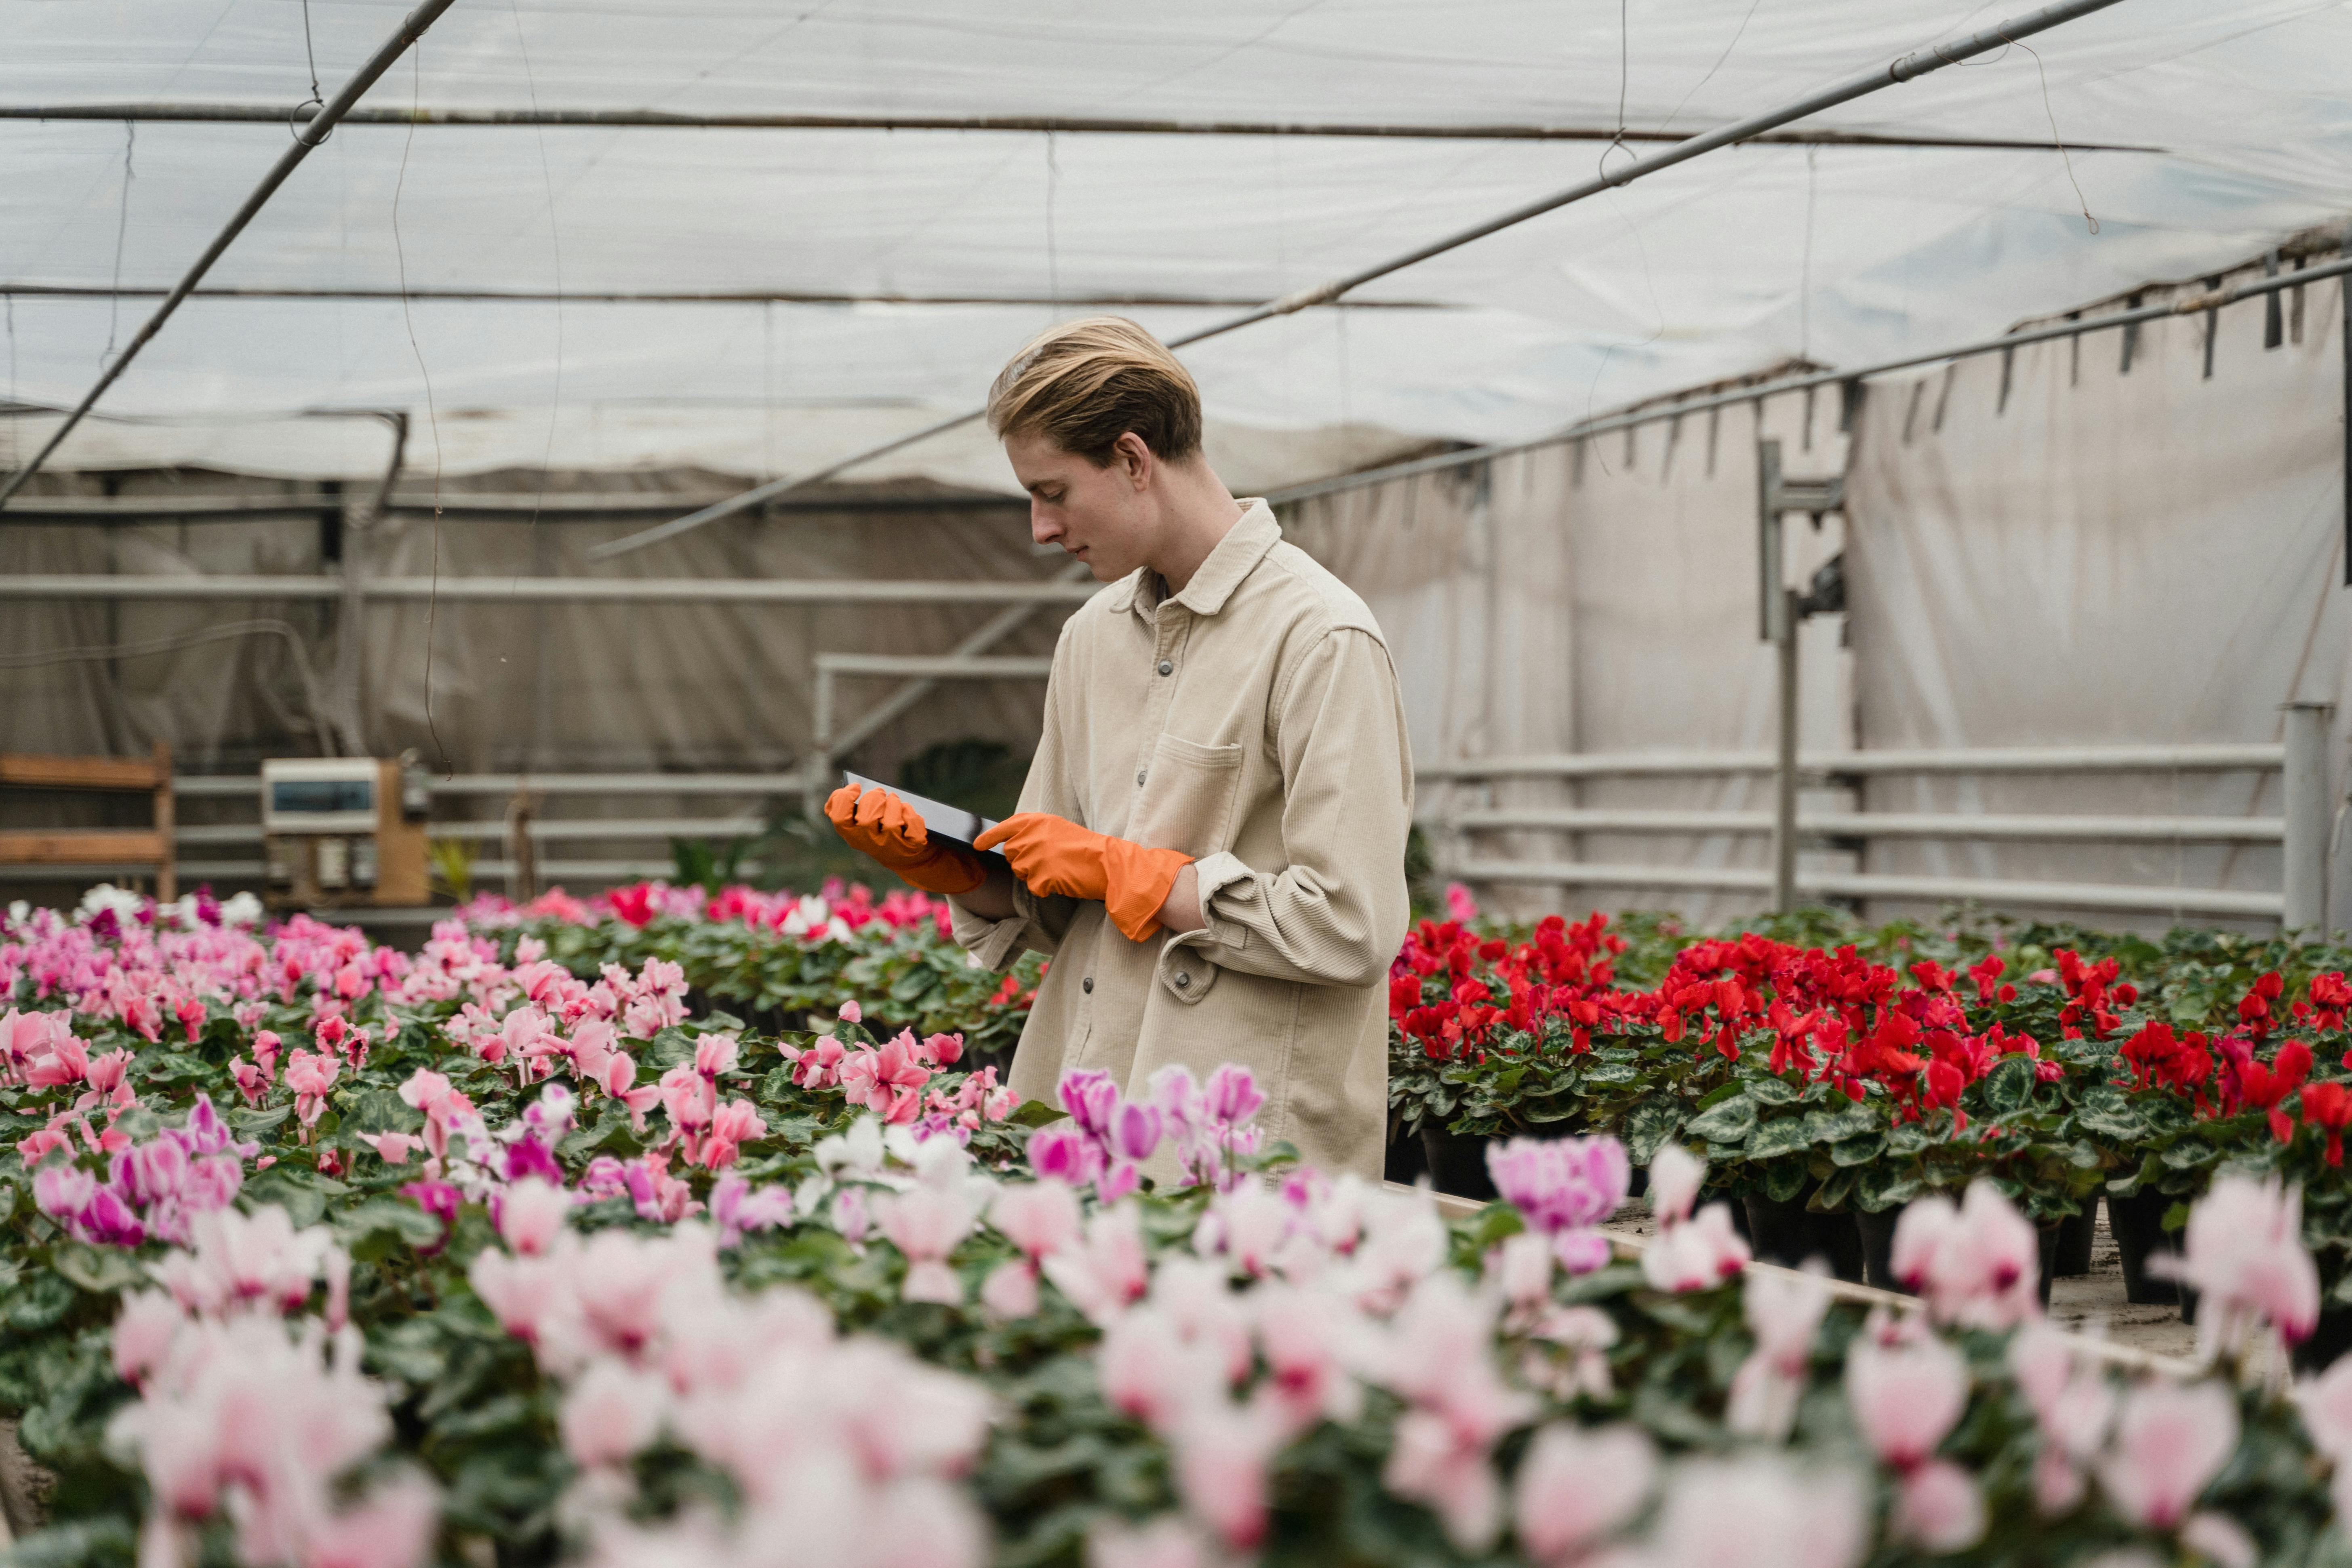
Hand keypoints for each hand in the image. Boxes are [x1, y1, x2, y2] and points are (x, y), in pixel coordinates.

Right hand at [823, 783, 985, 895]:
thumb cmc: (880, 827)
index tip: (856, 787)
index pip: (839, 818)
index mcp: (852, 834)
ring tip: (894, 800)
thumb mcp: (862, 819)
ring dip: (894, 804)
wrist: (904, 853)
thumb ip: (852, 807)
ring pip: (891, 824)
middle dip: (874, 798)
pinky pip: (912, 826)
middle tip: (880, 793)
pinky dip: (912, 815)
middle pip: (866, 819)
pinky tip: (908, 813)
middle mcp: (869, 843)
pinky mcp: (911, 847)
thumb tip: (852, 787)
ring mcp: (890, 847)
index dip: (845, 799)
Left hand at [974, 813, 1191, 942]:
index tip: (976, 844)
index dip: (988, 837)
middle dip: (1023, 861)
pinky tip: (1062, 880)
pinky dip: (1046, 888)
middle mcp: (1031, 836)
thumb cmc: (1086, 847)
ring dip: (1035, 875)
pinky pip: (1033, 887)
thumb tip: (1012, 845)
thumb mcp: (1058, 830)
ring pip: (1020, 872)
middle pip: (1011, 854)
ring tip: (1058, 870)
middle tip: (1048, 861)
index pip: (1004, 828)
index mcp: (1036, 821)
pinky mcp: (1041, 877)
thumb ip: (1034, 833)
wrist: (1108, 863)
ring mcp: (1035, 857)